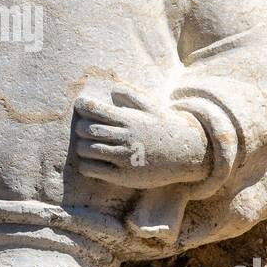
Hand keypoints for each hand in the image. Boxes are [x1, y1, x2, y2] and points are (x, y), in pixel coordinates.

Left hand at [73, 88, 208, 189]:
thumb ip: (131, 95)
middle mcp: (125, 138)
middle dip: (80, 128)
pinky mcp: (122, 176)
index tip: (81, 105)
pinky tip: (90, 162)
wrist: (186, 154)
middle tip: (83, 128)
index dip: (83, 105)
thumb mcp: (152, 107)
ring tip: (86, 145)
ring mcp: (123, 158)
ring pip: (87, 150)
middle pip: (87, 130)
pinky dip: (85, 165)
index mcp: (129, 119)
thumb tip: (112, 91)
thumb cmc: (165, 127)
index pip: (95, 109)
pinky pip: (93, 169)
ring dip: (81, 147)